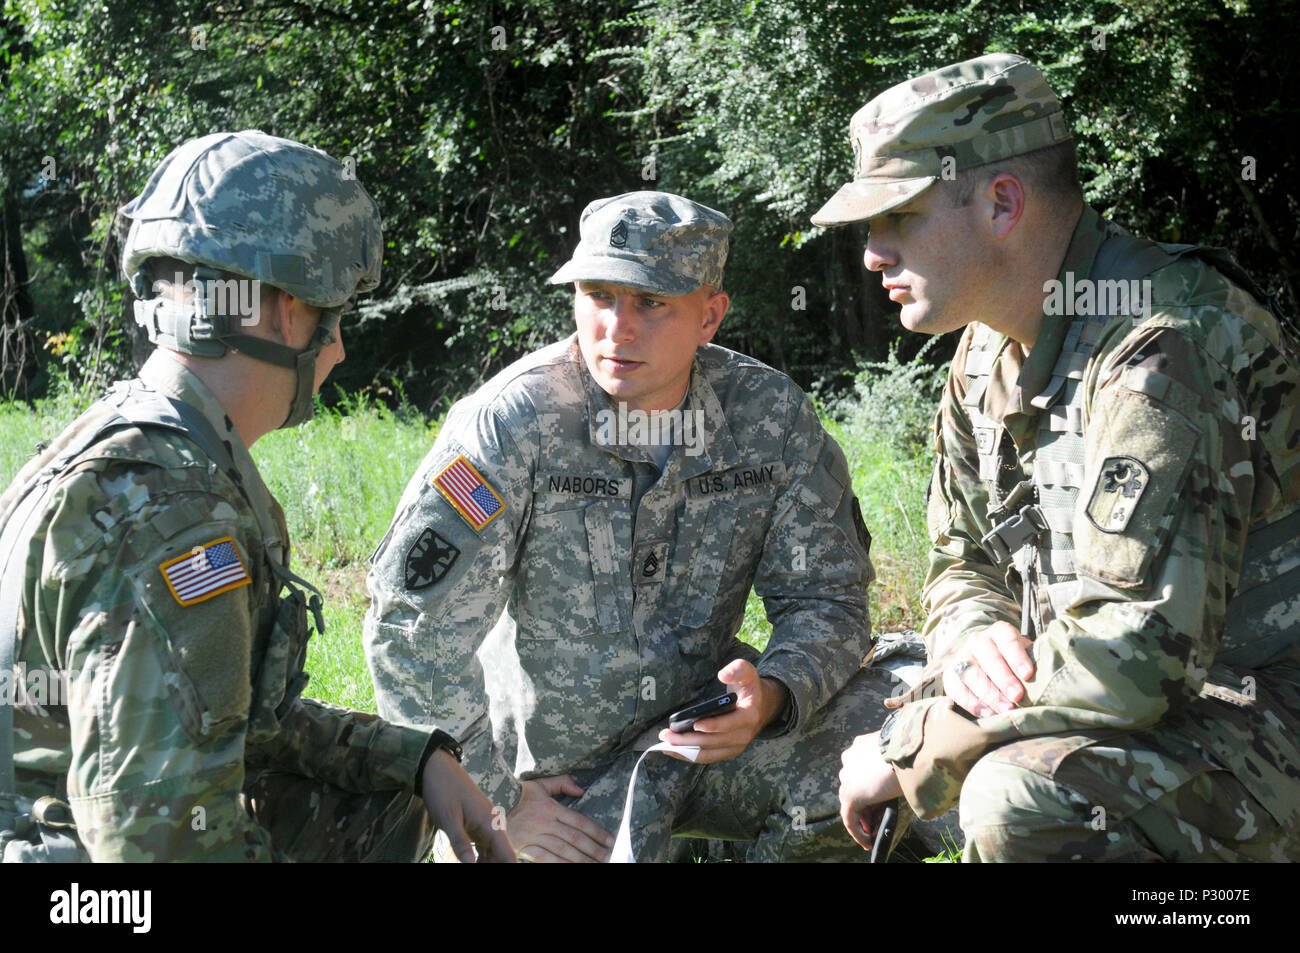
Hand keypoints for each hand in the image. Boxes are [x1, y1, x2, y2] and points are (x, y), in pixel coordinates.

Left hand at [420, 749, 516, 862]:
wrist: (436, 768)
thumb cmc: (443, 790)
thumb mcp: (449, 819)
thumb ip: (460, 843)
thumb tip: (470, 865)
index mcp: (490, 823)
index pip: (508, 854)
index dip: (508, 868)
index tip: (501, 876)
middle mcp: (492, 825)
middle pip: (500, 856)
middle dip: (492, 865)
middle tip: (469, 864)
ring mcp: (484, 825)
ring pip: (491, 853)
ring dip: (483, 863)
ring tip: (469, 864)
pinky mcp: (475, 825)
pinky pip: (481, 847)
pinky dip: (476, 858)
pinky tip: (468, 862)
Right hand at [505, 775, 613, 862]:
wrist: (490, 805)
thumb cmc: (517, 795)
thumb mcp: (539, 784)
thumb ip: (561, 783)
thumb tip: (581, 790)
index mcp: (550, 807)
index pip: (579, 822)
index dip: (597, 832)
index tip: (610, 841)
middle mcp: (544, 823)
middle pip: (574, 839)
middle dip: (594, 850)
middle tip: (609, 857)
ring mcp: (534, 837)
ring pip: (563, 851)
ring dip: (581, 860)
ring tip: (597, 865)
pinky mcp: (524, 848)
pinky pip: (545, 859)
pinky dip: (560, 865)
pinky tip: (573, 868)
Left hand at [657, 659, 787, 763]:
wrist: (762, 705)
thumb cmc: (749, 687)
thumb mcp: (748, 672)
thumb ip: (738, 669)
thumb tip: (723, 675)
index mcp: (749, 716)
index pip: (730, 724)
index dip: (713, 725)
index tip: (695, 723)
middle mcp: (743, 736)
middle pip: (712, 742)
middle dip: (688, 740)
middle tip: (666, 734)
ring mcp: (735, 746)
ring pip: (707, 754)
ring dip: (685, 751)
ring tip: (664, 744)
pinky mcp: (727, 751)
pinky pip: (707, 757)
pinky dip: (689, 756)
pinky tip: (673, 751)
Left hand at [838, 731, 902, 850]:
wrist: (908, 749)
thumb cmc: (910, 748)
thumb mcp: (899, 755)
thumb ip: (891, 765)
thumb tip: (898, 779)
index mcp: (860, 747)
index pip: (860, 771)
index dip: (869, 788)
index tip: (879, 800)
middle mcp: (849, 759)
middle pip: (853, 786)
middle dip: (865, 804)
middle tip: (875, 818)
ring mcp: (847, 776)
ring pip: (850, 801)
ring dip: (862, 818)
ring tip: (873, 831)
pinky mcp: (850, 794)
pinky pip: (849, 817)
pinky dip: (857, 831)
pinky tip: (868, 840)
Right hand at [943, 620, 1034, 717]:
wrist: (986, 663)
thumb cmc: (1016, 663)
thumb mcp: (1027, 655)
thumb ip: (1037, 662)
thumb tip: (1053, 676)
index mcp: (1000, 632)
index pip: (1008, 639)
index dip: (1017, 657)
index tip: (1029, 675)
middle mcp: (978, 641)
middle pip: (989, 658)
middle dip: (1004, 678)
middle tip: (1018, 696)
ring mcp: (962, 657)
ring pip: (972, 674)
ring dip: (990, 693)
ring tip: (1006, 709)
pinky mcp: (950, 676)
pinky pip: (957, 689)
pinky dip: (973, 703)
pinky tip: (989, 713)